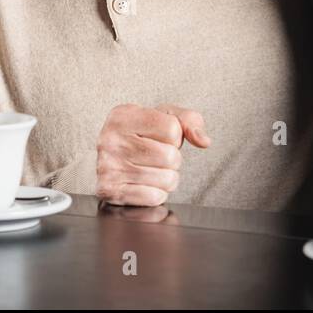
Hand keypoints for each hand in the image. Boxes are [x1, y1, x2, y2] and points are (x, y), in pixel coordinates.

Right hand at [94, 103, 210, 206]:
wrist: (113, 153)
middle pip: (170, 157)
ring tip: (151, 168)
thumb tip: (204, 141)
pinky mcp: (110, 191)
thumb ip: (189, 121)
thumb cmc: (141, 133)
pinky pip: (154, 197)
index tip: (160, 136)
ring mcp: (108, 167)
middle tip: (157, 155)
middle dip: (172, 159)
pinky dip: (157, 193)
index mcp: (123, 115)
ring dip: (166, 177)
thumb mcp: (165, 116)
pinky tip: (144, 182)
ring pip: (166, 179)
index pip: (172, 129)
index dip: (174, 136)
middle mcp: (111, 140)